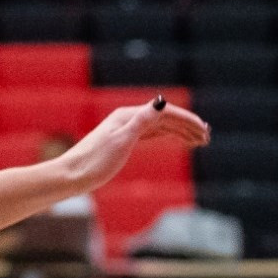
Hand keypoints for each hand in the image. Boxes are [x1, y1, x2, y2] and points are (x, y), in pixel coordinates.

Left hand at [60, 99, 210, 191]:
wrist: (71, 176)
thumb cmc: (95, 162)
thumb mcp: (122, 141)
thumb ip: (142, 121)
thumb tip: (160, 102)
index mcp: (129, 116)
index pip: (165, 113)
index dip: (187, 121)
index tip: (204, 131)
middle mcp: (128, 119)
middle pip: (165, 118)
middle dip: (187, 126)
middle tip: (207, 138)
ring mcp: (125, 130)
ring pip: (159, 127)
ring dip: (180, 132)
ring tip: (198, 141)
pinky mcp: (123, 143)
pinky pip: (151, 135)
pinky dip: (167, 137)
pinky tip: (175, 140)